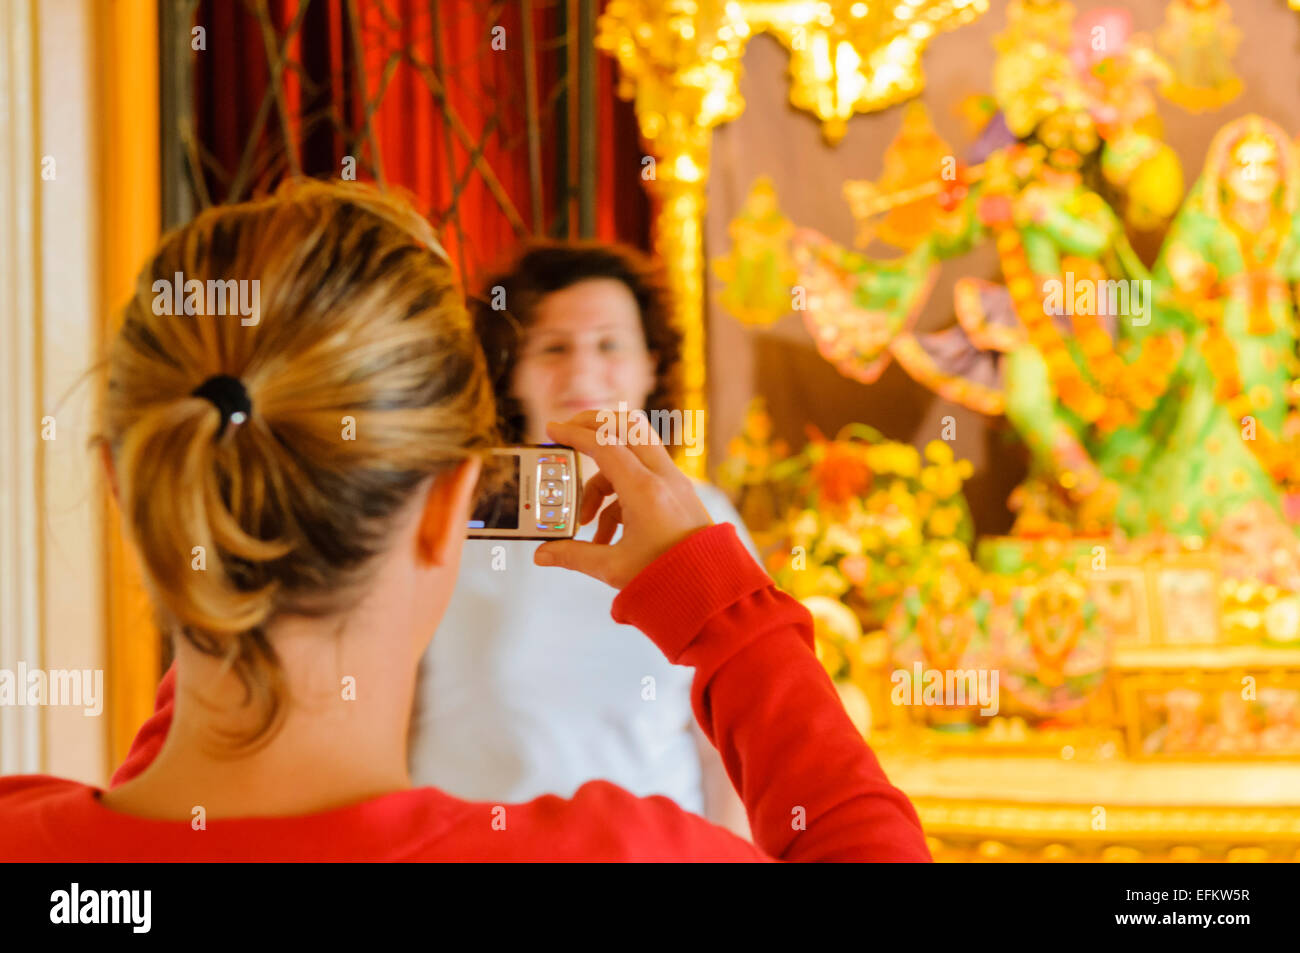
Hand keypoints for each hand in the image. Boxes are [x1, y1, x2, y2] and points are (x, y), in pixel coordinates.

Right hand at [534, 411, 712, 588]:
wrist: (713, 591)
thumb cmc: (670, 579)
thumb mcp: (614, 568)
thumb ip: (574, 556)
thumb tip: (543, 554)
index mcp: (645, 490)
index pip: (604, 445)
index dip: (574, 434)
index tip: (552, 430)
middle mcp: (662, 477)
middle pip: (627, 427)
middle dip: (593, 426)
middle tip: (568, 437)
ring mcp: (674, 482)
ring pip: (635, 450)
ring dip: (604, 474)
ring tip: (586, 518)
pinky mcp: (679, 493)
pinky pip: (644, 476)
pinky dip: (620, 494)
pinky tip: (607, 535)